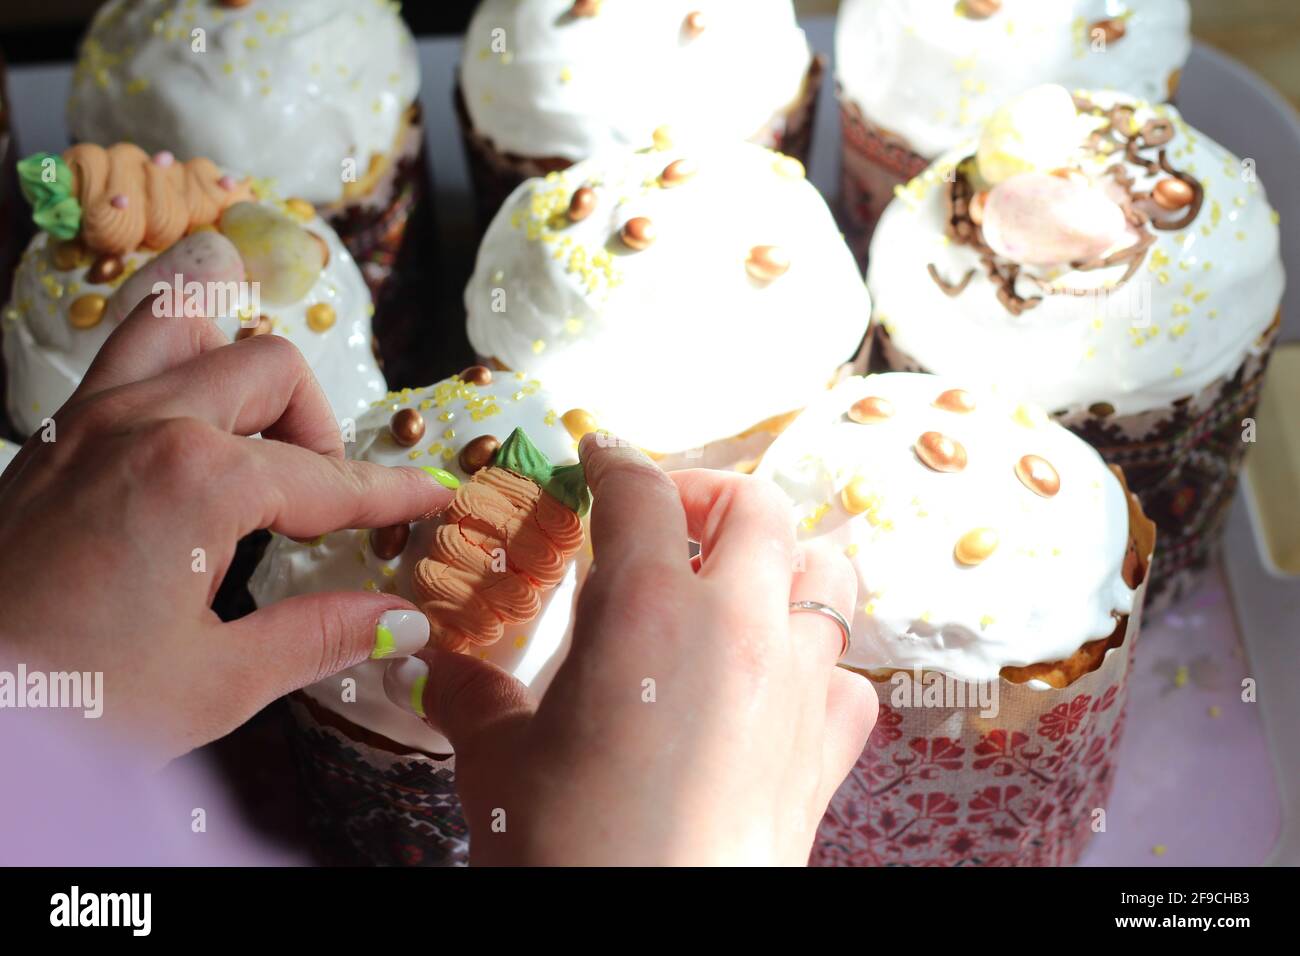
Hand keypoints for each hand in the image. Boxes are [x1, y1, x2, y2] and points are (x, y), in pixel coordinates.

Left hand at [0, 233, 452, 761]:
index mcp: (198, 481)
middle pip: (272, 371)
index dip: (393, 494)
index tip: (432, 496)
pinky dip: (175, 359)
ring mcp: (87, 419)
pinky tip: (189, 425)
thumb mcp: (215, 683)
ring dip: (240, 366)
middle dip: (319, 430)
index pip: (329, 479)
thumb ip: (321, 636)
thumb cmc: (69, 703)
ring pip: (189, 324)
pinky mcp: (50, 436)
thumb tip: (402, 621)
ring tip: (258, 433)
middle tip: (325, 506)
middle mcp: (145, 424)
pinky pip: (125, 352)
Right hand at [385, 434, 876, 864]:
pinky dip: (819, 662)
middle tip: (665, 522)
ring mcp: (799, 687)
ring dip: (783, 563)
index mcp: (650, 610)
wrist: (653, 940)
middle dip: (709, 495)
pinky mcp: (829, 751)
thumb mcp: (498, 764)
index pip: (640, 491)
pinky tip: (777, 687)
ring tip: (734, 586)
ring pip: (827, 577)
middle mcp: (740, 630)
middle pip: (757, 507)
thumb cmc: (568, 851)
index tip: (598, 455)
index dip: (614, 458)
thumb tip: (439, 664)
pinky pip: (849, 675)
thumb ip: (471, 694)